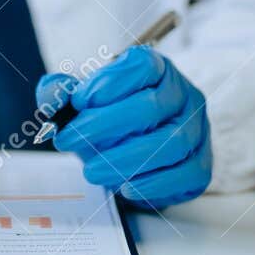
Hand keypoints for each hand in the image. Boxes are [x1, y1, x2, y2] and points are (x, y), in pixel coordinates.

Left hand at [35, 46, 211, 208]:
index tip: (77, 102)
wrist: (136, 150)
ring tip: (91, 170)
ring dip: (125, 159)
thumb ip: (61, 93)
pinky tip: (126, 187)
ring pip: (170, 142)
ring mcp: (197, 128)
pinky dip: (155, 183)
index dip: (108, 84)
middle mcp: (183, 94)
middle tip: (68, 141)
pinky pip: (187, 173)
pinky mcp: (202, 162)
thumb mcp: (82, 101)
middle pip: (151, 107)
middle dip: (103, 125)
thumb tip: (51, 94)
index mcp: (157, 68)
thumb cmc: (110, 119)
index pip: (141, 67)